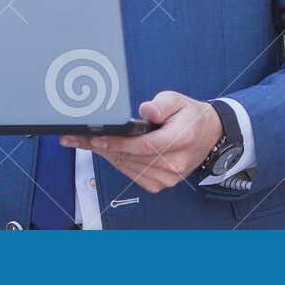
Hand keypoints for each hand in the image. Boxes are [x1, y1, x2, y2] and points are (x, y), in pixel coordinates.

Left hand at [60, 91, 220, 192]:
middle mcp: (174, 164)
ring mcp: (168, 177)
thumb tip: (146, 111)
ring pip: (128, 167)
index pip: (144, 146)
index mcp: (180, 140)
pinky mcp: (161, 184)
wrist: (208, 135)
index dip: (118, 143)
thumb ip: (161, 104)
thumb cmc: (190, 116)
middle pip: (130, 158)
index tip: (96, 139)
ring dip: (105, 154)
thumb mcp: (177, 100)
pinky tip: (107, 151)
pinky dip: (117, 162)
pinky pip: (132, 174)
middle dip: (100, 147)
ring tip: (85, 141)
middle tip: (75, 138)